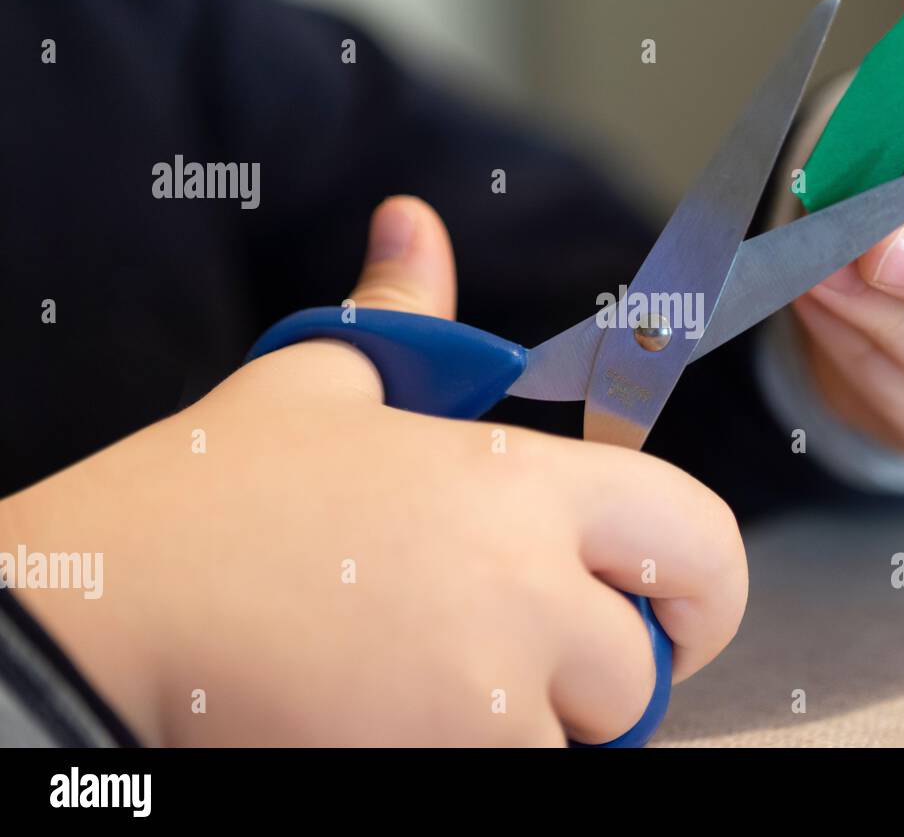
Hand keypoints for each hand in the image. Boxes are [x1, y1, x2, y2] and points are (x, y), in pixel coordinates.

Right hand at [0, 196, 745, 744]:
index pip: (699, 536)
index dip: (704, 587)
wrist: (106, 615)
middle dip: (604, 678)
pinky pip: (517, 776)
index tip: (673, 616)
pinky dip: (472, 759)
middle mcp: (529, 585)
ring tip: (418, 682)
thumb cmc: (218, 499)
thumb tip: (413, 220)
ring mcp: (493, 690)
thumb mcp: (318, 386)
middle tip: (525, 664)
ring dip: (526, 727)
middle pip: (643, 666)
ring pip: (579, 740)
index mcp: (519, 483)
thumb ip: (403, 315)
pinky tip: (386, 724)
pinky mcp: (450, 764)